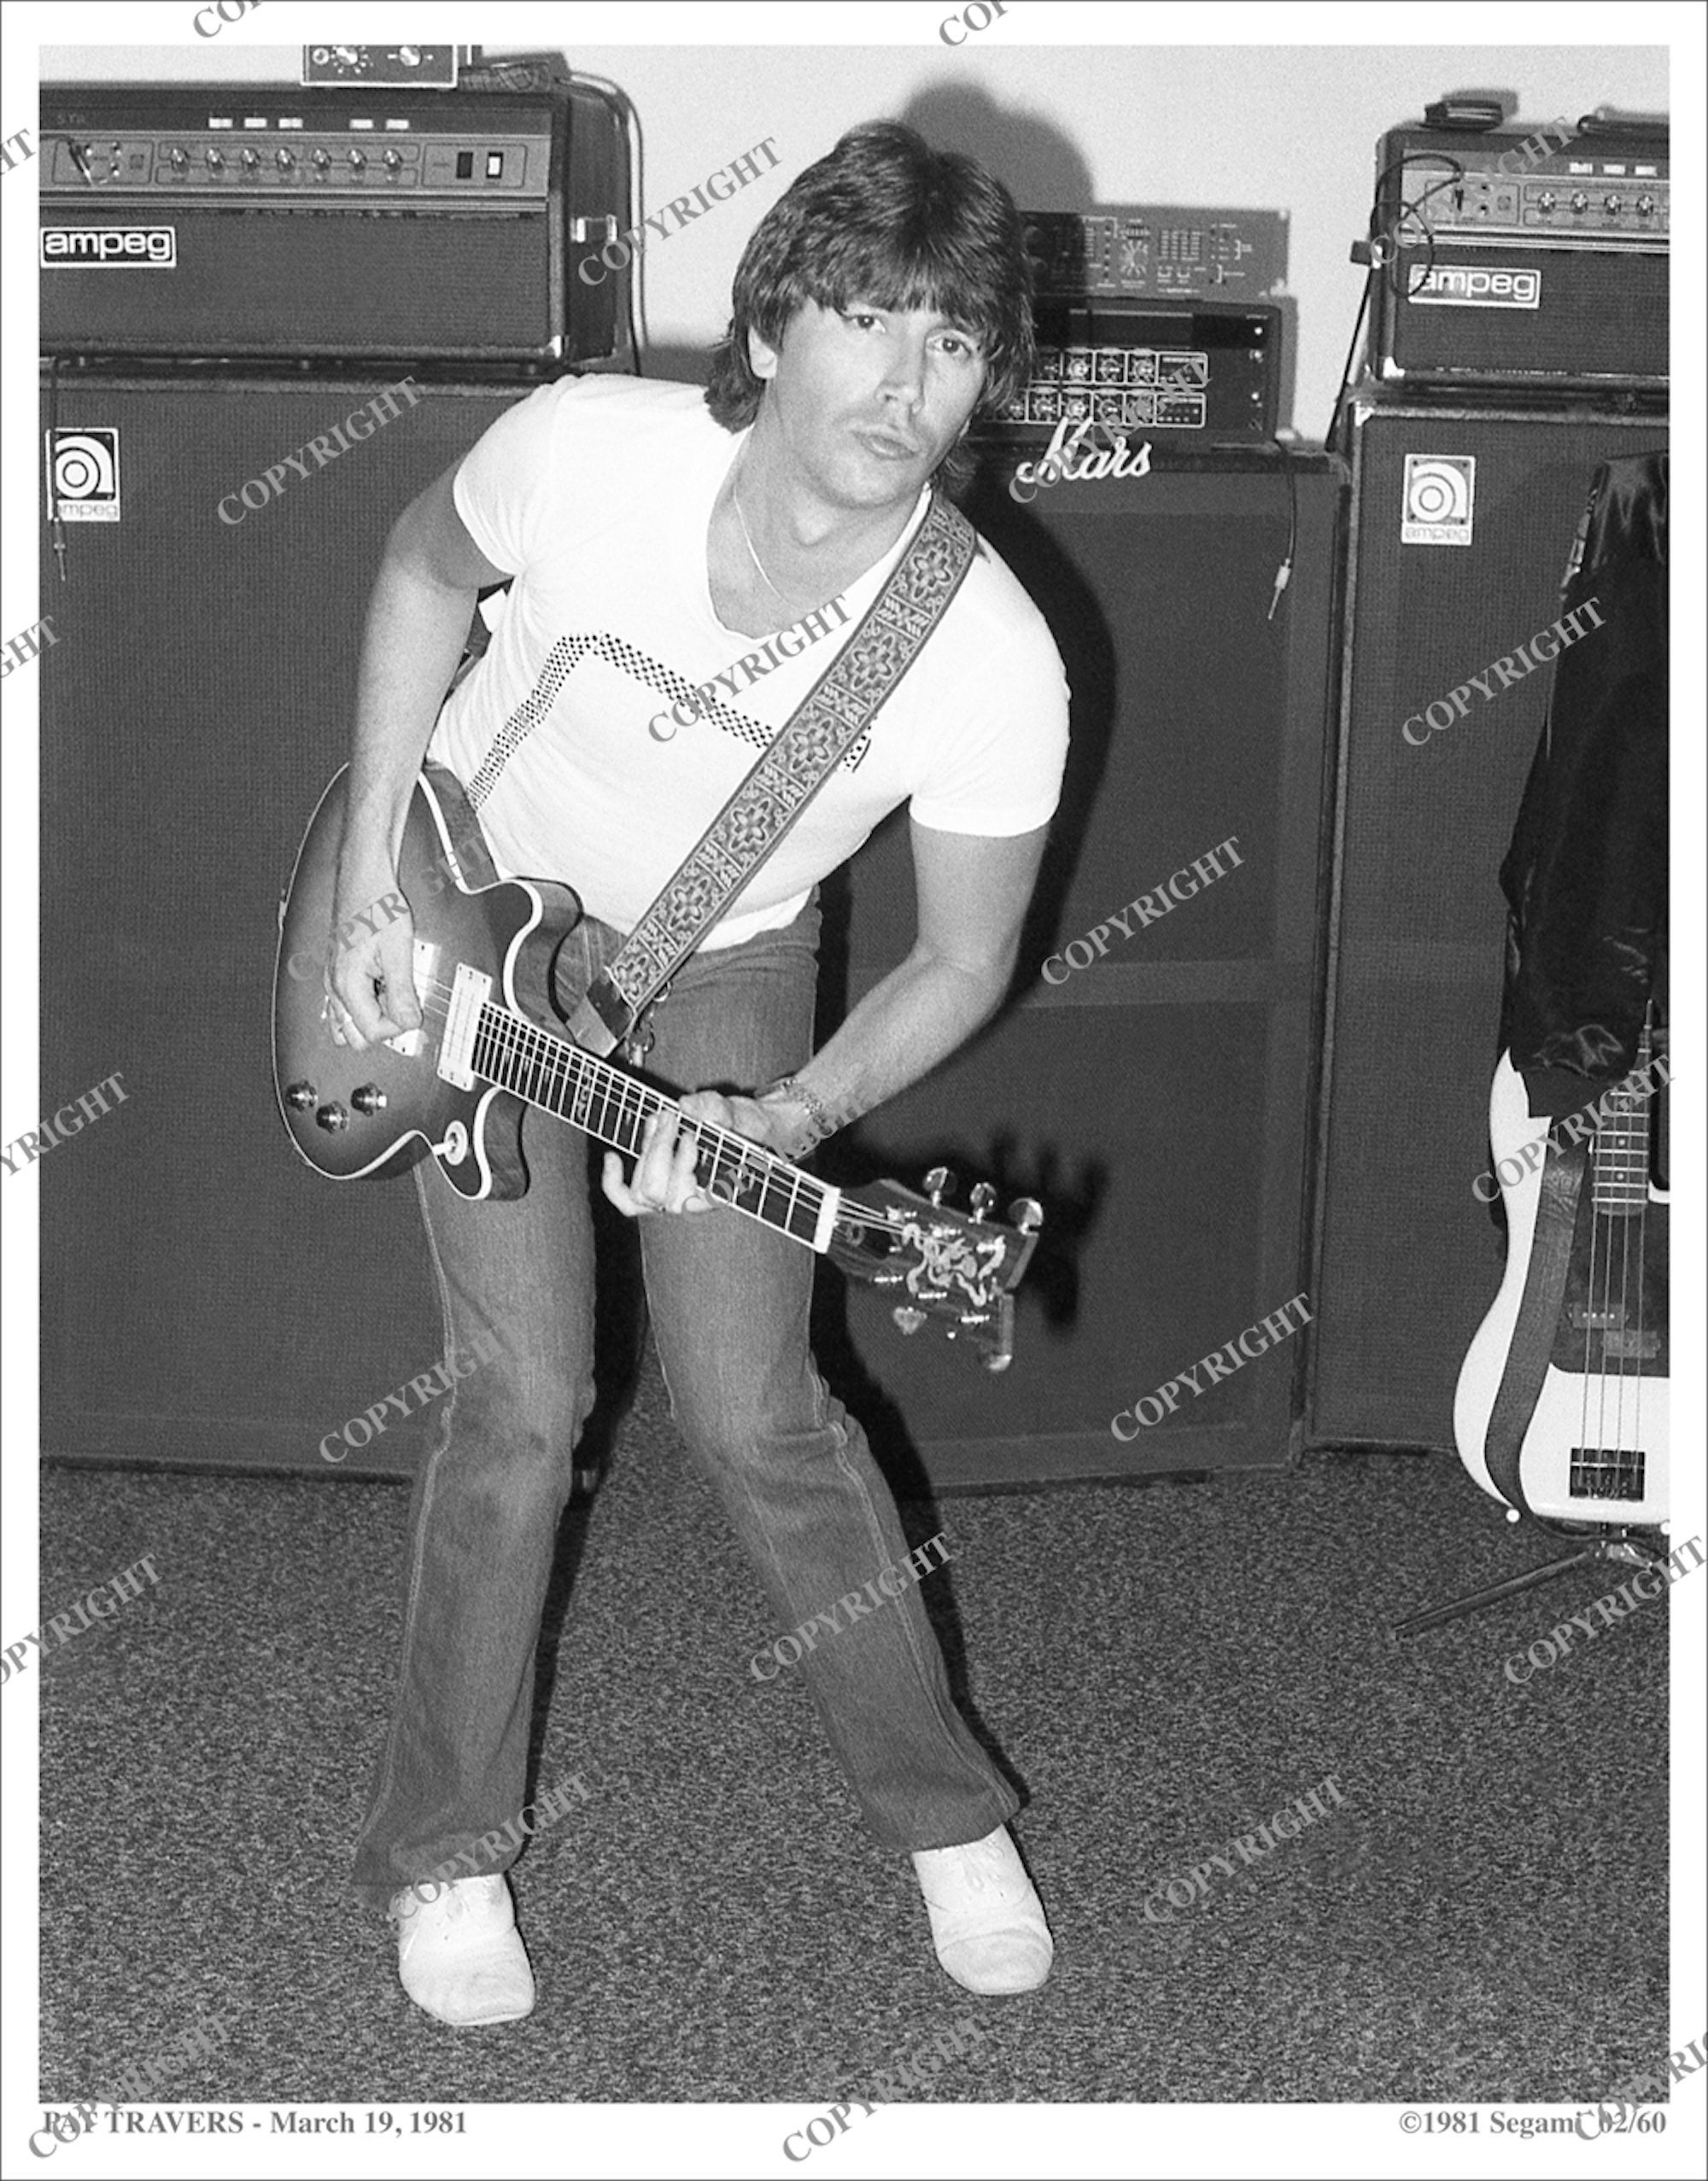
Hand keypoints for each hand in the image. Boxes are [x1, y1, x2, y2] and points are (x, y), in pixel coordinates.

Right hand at [324, 880, 420, 1049]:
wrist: (364, 878)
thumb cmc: (378, 904)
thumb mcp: (400, 950)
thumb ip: (403, 992)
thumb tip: (410, 1022)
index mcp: (345, 983)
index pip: (372, 1032)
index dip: (398, 1026)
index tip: (412, 1007)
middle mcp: (334, 986)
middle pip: (355, 1036)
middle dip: (383, 1025)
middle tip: (402, 1002)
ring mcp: (334, 980)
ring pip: (348, 1023)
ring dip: (373, 1017)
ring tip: (392, 991)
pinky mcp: (340, 973)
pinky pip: (349, 1005)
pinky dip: (368, 1003)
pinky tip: (384, 983)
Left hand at [600, 1092, 786, 1219]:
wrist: (745, 1131)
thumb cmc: (744, 1126)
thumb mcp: (738, 1112)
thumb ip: (715, 1109)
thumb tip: (686, 1105)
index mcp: (716, 1195)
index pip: (684, 1198)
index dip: (681, 1166)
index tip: (690, 1135)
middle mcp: (690, 1202)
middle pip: (655, 1192)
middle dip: (658, 1150)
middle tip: (669, 1117)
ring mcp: (669, 1197)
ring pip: (640, 1193)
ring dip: (644, 1152)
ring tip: (657, 1121)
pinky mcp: (655, 1188)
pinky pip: (626, 1199)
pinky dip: (613, 1181)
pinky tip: (611, 1156)